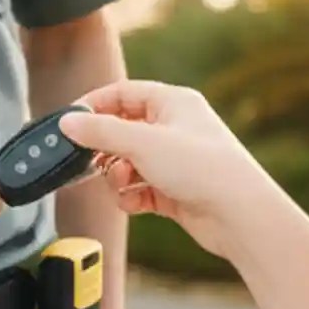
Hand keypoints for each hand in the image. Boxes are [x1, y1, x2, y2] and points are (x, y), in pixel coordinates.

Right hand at [60, 80, 274, 256]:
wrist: (241, 215)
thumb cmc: (204, 168)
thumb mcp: (142, 142)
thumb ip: (100, 131)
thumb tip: (68, 122)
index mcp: (173, 102)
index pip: (122, 93)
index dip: (93, 106)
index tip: (70, 123)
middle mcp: (175, 128)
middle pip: (122, 130)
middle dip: (105, 149)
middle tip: (93, 162)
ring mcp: (176, 161)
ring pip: (128, 163)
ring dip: (118, 176)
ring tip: (123, 185)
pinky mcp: (176, 190)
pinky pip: (140, 189)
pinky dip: (132, 197)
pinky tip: (135, 203)